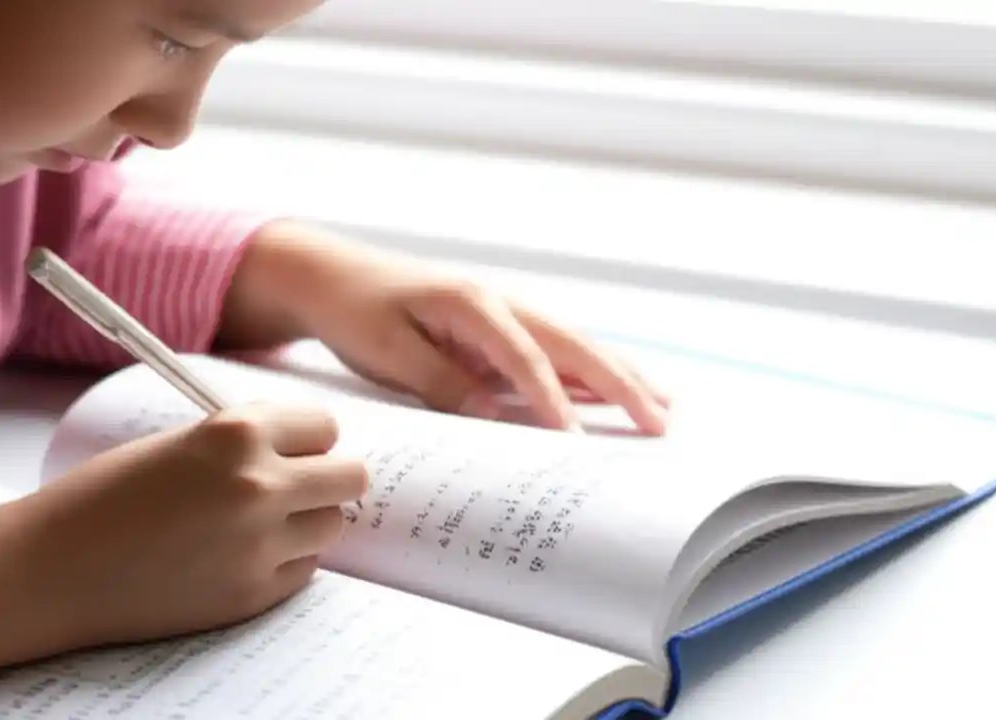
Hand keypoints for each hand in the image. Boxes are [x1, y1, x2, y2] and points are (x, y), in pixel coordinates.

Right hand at [0, 403, 365, 677]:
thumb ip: (244, 441)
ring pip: (332, 526)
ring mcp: (259, 546)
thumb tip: (306, 448)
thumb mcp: (180, 442)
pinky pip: (303, 570)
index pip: (324, 426)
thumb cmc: (105, 496)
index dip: (308, 437)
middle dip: (327, 478)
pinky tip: (237, 555)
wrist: (52, 568)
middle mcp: (259, 487)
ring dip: (306, 522)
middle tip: (298, 485)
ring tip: (260, 523)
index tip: (296, 447)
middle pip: (351, 477)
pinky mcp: (251, 595)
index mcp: (236, 433)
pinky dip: (283, 562)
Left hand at [221, 221, 670, 435]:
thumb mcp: (386, 350)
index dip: (552, 400)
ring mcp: (502, 313)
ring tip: (665, 406)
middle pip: (571, 344)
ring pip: (573, 346)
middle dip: (619, 383)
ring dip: (618, 375)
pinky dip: (588, 374)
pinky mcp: (496, 329)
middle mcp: (498, 302)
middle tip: (661, 421)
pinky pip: (552, 353)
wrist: (330, 275)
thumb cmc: (354, 309)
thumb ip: (440, 381)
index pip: (523, 357)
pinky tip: (614, 393)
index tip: (576, 440)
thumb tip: (492, 413)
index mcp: (470, 302)